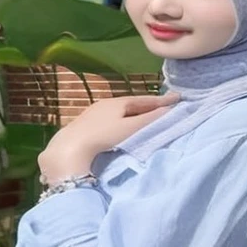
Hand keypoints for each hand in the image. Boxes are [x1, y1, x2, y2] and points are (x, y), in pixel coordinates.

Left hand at [38, 92, 178, 184]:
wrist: (70, 148)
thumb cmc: (102, 136)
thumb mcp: (130, 128)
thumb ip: (150, 119)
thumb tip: (168, 110)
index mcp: (117, 102)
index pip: (144, 99)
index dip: (161, 100)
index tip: (177, 98)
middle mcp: (105, 104)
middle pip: (132, 104)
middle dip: (148, 106)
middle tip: (164, 107)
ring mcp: (94, 114)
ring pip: (120, 112)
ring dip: (135, 114)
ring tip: (147, 118)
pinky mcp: (86, 126)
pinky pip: (112, 119)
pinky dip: (123, 121)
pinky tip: (124, 127)